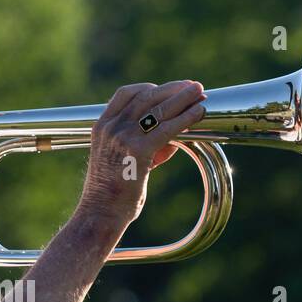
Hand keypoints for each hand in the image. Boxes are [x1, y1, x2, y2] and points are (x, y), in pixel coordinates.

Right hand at [79, 80, 206, 223]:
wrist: (100, 214)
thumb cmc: (113, 194)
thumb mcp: (123, 162)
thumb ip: (147, 147)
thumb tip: (175, 137)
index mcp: (101, 127)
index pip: (126, 94)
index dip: (151, 88)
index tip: (170, 88)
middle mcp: (110, 128)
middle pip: (146, 96)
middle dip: (174, 89)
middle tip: (194, 87)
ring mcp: (122, 137)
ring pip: (158, 108)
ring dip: (183, 98)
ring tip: (200, 93)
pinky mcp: (137, 150)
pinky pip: (167, 128)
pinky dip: (185, 118)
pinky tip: (198, 113)